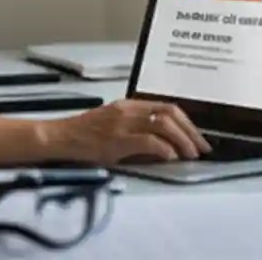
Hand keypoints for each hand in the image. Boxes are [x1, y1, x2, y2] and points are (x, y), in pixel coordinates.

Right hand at [43, 99, 211, 164]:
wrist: (59, 138)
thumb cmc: (85, 136)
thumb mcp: (113, 126)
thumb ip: (137, 130)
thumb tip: (166, 145)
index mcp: (129, 105)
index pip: (166, 107)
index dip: (187, 122)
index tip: (198, 138)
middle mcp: (128, 110)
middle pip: (169, 113)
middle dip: (191, 131)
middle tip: (202, 148)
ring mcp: (122, 123)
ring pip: (163, 124)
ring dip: (182, 140)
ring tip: (190, 155)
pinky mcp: (116, 139)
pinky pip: (148, 140)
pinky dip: (165, 148)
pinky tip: (171, 157)